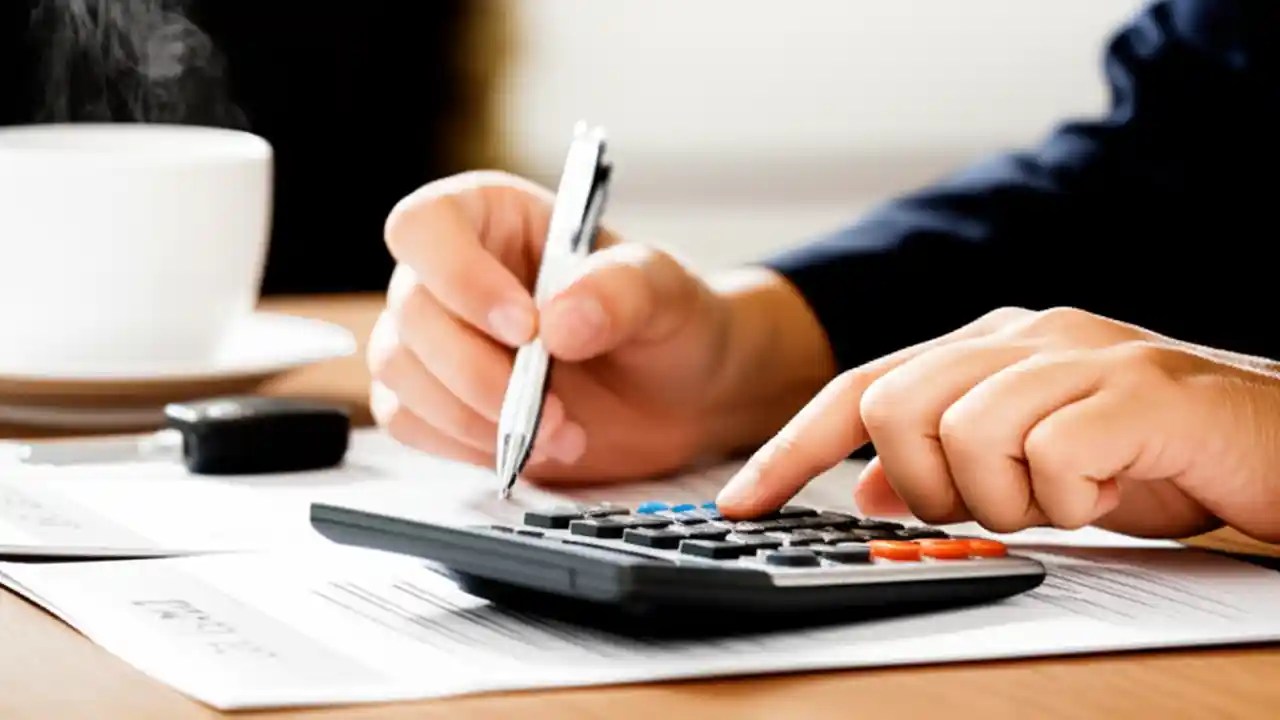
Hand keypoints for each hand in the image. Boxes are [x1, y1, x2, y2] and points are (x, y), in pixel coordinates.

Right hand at [368, 171, 833, 482]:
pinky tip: (529, 445)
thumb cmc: (667, 321)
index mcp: (494, 216)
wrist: (679, 397)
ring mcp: (437, 338)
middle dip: (477, 371)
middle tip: (553, 405)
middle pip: (410, 310)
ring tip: (559, 432)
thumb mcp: (665, 291)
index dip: (459, 276)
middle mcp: (451, 272)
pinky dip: (464, 443)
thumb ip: (620, 291)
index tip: (523, 327)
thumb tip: (558, 321)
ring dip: (474, 415)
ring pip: (400, 370)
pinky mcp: (438, 399)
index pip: (426, 225)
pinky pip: (408, 421)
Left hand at [716, 306, 1279, 541]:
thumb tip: (867, 488)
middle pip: (894, 406)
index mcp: (987, 348)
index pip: (860, 388)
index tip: (742, 501)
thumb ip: (947, 465)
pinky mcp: (1138, 389)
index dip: (791, 448)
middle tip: (988, 505)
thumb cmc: (1149, 455)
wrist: (1277, 444)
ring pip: (964, 432)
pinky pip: (1050, 459)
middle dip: (923, 483)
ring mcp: (1081, 355)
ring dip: (1005, 498)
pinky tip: (1109, 496)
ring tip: (1063, 500)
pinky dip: (1069, 504)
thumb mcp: (1028, 468)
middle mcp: (1023, 336)